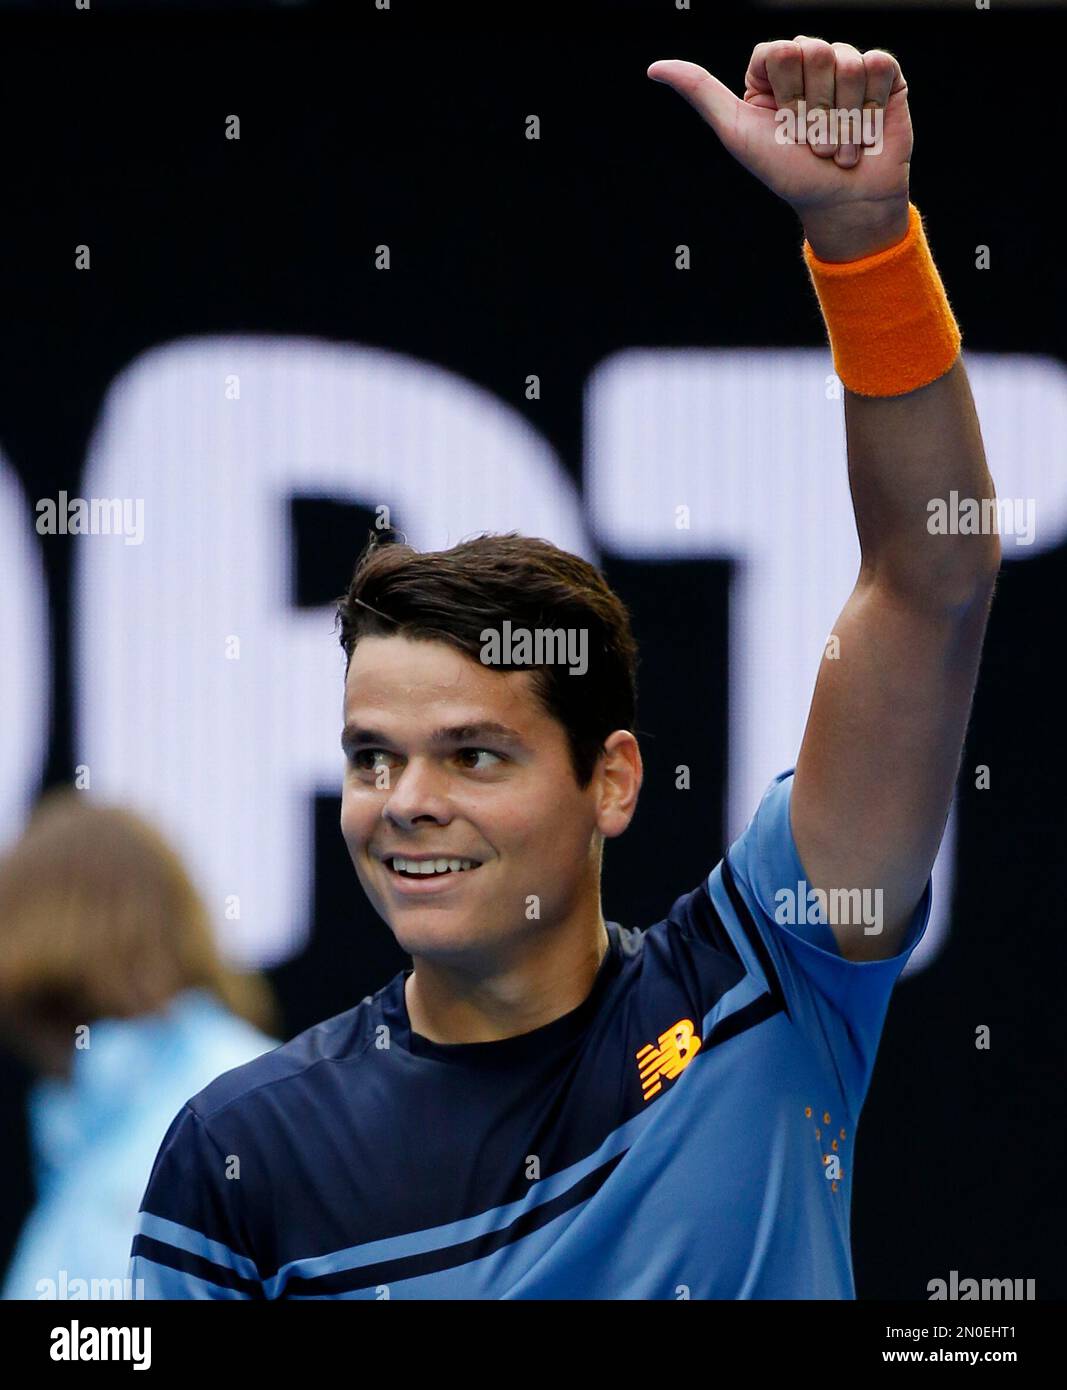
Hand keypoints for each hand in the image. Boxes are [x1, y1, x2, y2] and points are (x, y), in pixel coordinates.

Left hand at [648, 37, 912, 259]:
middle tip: (811, 140)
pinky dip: (868, 108)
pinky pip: (877, 65)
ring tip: (837, 143)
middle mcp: (810, 64)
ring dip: (841, 117)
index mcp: (773, 73)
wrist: (839, 203)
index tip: (783, 126)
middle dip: (813, 108)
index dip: (783, 93)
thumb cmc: (787, 173)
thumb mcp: (736, 133)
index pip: (777, 51)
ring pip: (846, 60)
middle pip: (812, 50)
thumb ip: (700, 92)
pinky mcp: (884, 74)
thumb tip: (655, 68)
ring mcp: (847, 66)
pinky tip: (863, 131)